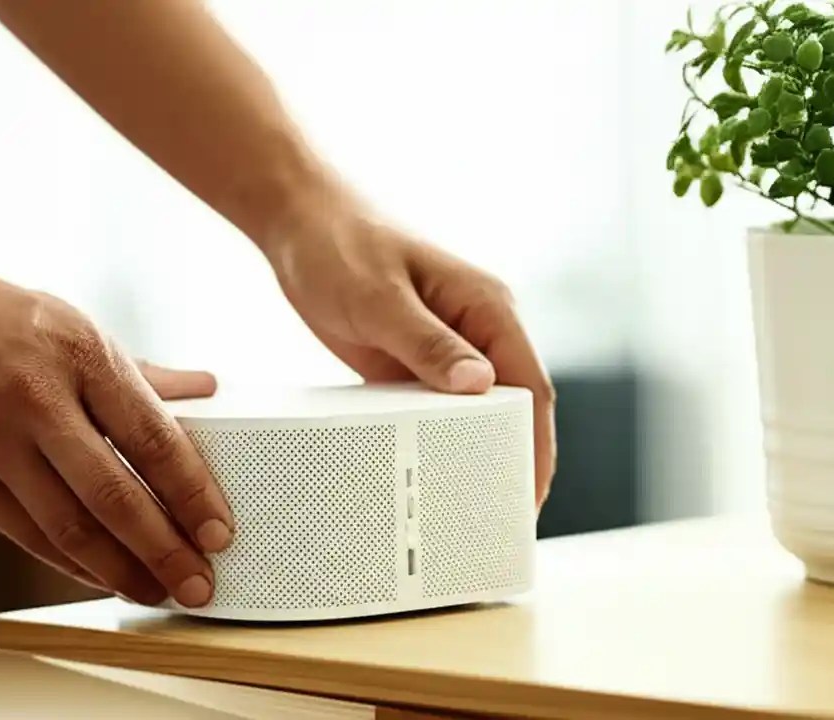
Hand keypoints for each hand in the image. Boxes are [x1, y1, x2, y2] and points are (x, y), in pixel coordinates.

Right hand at [0, 263, 233, 606]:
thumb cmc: (0, 318)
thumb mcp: (77, 327)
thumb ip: (143, 373)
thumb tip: (207, 389)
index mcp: (80, 354)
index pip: (153, 437)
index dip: (193, 494)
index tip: (222, 532)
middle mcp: (36, 399)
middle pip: (114, 494)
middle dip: (165, 550)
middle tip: (200, 585)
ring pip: (67, 527)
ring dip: (120, 571)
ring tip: (157, 592)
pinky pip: (24, 534)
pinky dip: (69, 562)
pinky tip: (102, 576)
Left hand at [265, 208, 556, 506]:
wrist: (296, 221)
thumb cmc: (340, 244)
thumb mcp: (379, 298)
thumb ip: (427, 342)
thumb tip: (480, 385)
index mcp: (487, 306)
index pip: (531, 385)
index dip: (537, 443)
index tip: (530, 494)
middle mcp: (474, 328)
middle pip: (511, 406)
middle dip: (512, 459)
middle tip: (503, 519)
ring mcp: (443, 344)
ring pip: (472, 411)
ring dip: (474, 454)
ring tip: (467, 509)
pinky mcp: (409, 358)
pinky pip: (431, 406)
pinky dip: (433, 439)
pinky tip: (425, 472)